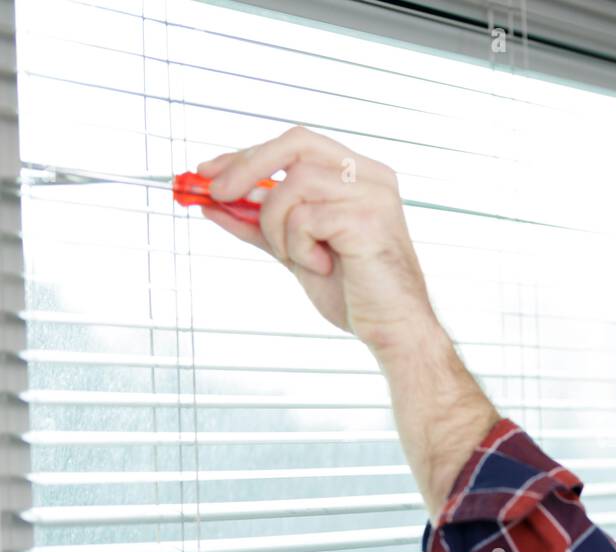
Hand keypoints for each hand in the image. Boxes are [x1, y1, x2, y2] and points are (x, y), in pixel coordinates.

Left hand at [196, 126, 430, 357]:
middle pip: (294, 144)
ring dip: (277, 227)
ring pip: (291, 187)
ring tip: (301, 257)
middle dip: (246, 167)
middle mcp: (370, 176)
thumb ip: (261, 224)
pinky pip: (304, 219)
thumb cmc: (356, 293)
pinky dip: (299, 247)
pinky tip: (323, 265)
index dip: (247, 155)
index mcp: (358, 175)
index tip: (208, 172)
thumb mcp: (296, 251)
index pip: (295, 145)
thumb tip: (212, 204)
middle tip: (216, 194)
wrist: (392, 329)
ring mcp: (371, 194)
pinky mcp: (366, 218)